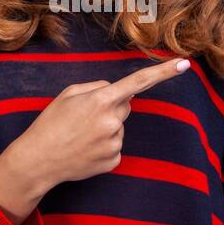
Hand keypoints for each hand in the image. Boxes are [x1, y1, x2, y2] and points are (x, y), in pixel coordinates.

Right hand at [0, 57, 191, 220]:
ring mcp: (115, 143)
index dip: (163, 72)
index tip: (184, 64)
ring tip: (80, 136)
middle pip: (125, 106)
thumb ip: (98, 86)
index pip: (138, 82)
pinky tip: (85, 149)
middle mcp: (112, 121)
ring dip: (105, 129)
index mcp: (101, 100)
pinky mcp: (114, 161)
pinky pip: (116, 146)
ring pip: (120, 128)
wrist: (38, 160)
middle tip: (84, 119)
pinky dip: (103, 147)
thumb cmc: (51, 123)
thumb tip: (121, 92)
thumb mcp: (69, 94)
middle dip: (110, 108)